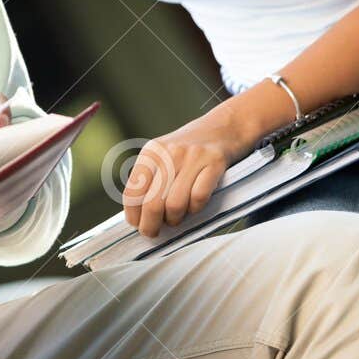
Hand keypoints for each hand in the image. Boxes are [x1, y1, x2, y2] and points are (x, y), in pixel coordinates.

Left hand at [121, 112, 252, 236]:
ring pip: (174, 204)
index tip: (137, 225)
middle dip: (150, 224)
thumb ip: (151, 179)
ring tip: (176, 219)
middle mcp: (168, 153)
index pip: (133, 191)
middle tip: (153, 232)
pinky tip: (194, 207)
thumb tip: (138, 213)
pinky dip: (195, 209)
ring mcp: (192, 157)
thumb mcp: (164, 155)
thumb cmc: (191, 147)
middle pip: (152, 202)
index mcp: (151, 153)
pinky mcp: (214, 163)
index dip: (133, 214)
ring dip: (174, 219)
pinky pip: (199, 197)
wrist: (226, 125)